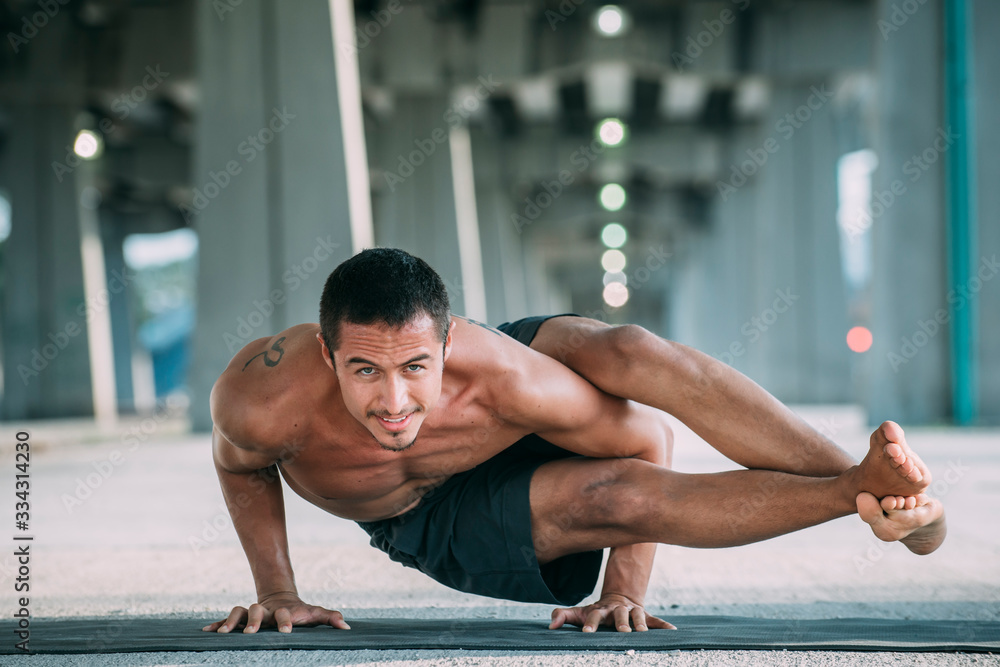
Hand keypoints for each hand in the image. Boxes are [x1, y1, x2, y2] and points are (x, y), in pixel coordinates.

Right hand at [201, 591, 349, 633]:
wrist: (281, 597)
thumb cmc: (301, 611)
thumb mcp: (315, 613)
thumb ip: (330, 618)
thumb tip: (346, 627)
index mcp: (283, 611)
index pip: (285, 614)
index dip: (286, 621)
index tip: (287, 631)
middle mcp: (265, 611)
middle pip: (256, 610)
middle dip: (253, 620)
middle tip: (250, 632)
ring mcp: (251, 613)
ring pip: (238, 612)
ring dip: (230, 621)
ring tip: (222, 633)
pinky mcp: (241, 618)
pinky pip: (226, 619)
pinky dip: (217, 624)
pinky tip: (206, 632)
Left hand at [549, 593, 675, 632]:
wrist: (618, 598)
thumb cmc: (595, 611)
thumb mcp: (579, 612)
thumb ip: (564, 616)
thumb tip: (550, 626)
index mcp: (601, 610)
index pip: (594, 615)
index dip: (590, 623)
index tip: (586, 632)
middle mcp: (617, 609)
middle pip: (619, 615)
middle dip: (621, 622)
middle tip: (622, 632)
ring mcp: (632, 611)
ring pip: (638, 615)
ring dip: (640, 623)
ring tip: (643, 632)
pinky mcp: (645, 615)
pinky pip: (656, 620)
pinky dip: (664, 625)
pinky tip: (673, 631)